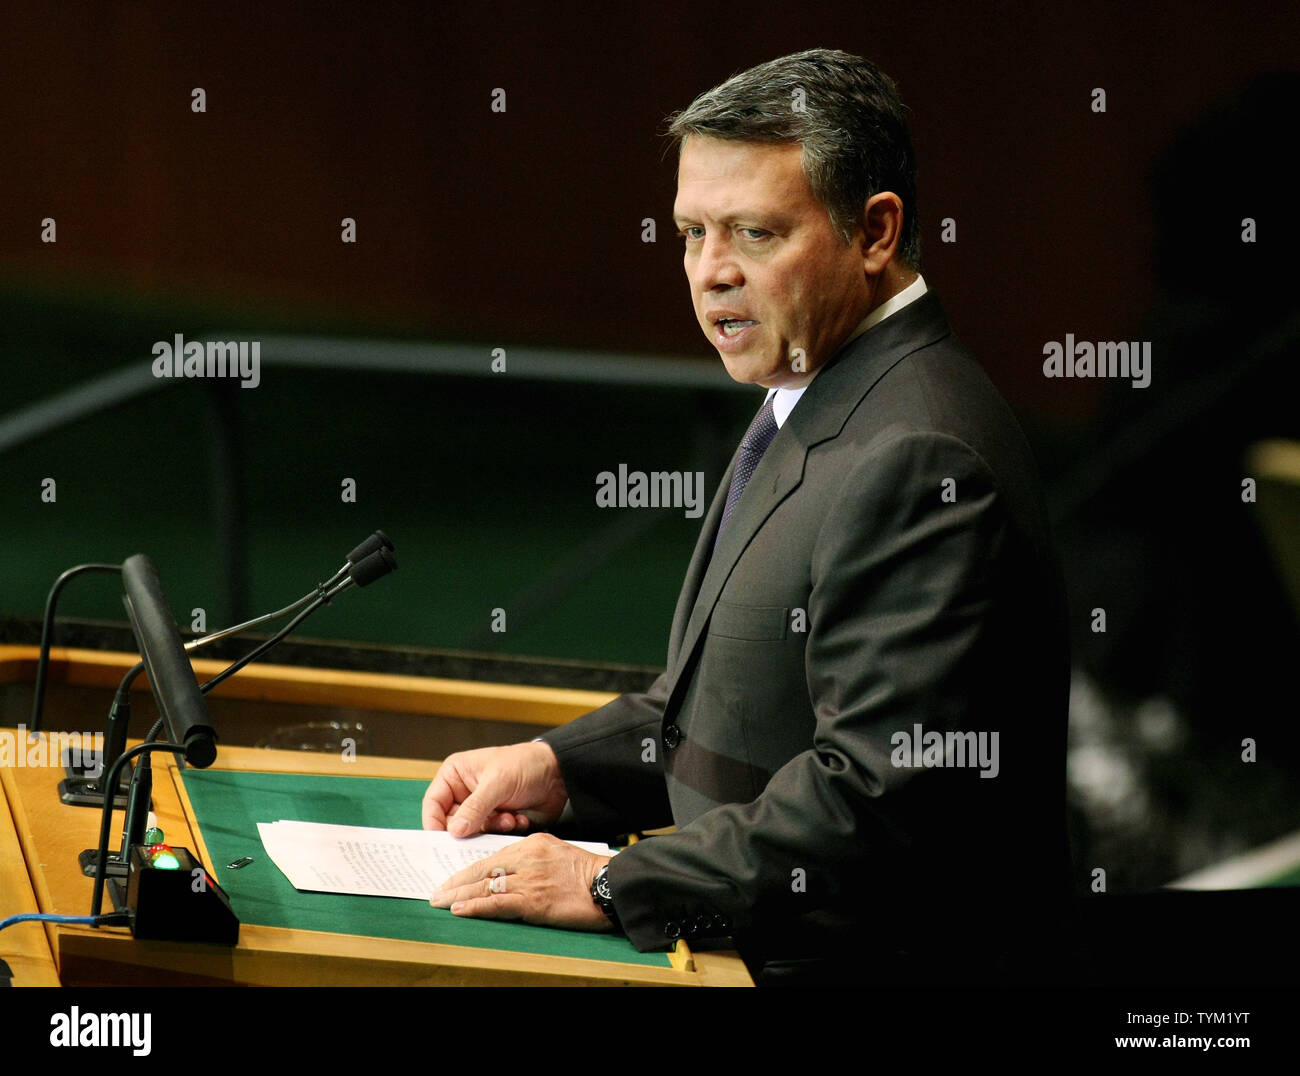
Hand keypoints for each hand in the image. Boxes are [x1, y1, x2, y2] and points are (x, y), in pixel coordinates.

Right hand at [421, 741, 567, 836]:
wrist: (559, 772)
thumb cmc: (526, 764)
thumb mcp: (498, 783)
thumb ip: (475, 808)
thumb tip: (455, 832)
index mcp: (455, 774)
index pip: (433, 804)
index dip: (435, 824)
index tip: (444, 841)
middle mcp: (464, 791)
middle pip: (451, 823)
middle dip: (472, 828)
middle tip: (488, 827)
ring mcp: (480, 806)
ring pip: (472, 831)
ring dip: (492, 828)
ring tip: (509, 818)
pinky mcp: (496, 817)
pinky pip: (490, 834)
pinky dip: (504, 829)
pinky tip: (518, 818)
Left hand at [429, 833, 612, 930]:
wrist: (608, 885)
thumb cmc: (587, 874)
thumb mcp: (557, 853)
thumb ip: (532, 859)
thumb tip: (508, 872)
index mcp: (532, 843)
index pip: (493, 857)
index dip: (469, 869)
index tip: (454, 878)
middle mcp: (527, 858)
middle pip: (483, 869)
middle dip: (456, 881)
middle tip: (437, 891)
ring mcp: (529, 879)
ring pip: (485, 885)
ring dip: (458, 895)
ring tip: (440, 902)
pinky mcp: (533, 900)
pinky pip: (496, 902)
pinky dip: (475, 906)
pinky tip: (459, 909)